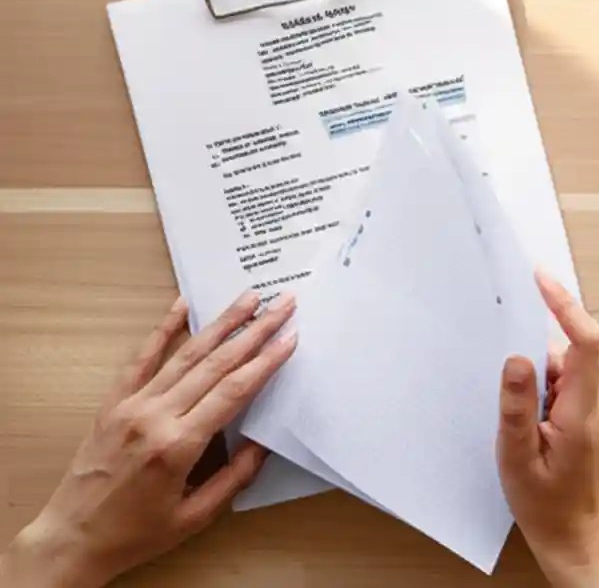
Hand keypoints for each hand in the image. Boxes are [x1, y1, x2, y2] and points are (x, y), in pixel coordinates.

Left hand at [0, 291, 297, 587]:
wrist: (72, 537)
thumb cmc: (136, 534)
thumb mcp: (196, 516)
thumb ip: (235, 477)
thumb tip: (264, 444)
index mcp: (178, 445)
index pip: (233, 392)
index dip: (266, 362)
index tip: (289, 338)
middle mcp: (155, 416)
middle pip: (215, 364)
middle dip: (254, 332)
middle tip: (281, 305)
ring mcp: (131, 405)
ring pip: (184, 354)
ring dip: (221, 323)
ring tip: (248, 298)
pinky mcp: (113, 403)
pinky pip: (141, 358)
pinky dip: (163, 329)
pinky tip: (182, 305)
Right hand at [497, 272, 598, 587]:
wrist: (573, 538)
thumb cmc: (545, 506)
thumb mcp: (516, 457)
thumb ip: (517, 407)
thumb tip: (516, 358)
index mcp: (583, 411)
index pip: (587, 342)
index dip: (566, 306)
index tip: (541, 280)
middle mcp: (597, 404)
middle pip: (571, 352)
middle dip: (534, 350)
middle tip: (500, 357)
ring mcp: (596, 411)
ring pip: (565, 370)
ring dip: (537, 378)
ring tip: (513, 413)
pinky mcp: (589, 418)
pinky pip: (566, 386)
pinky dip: (543, 389)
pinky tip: (523, 418)